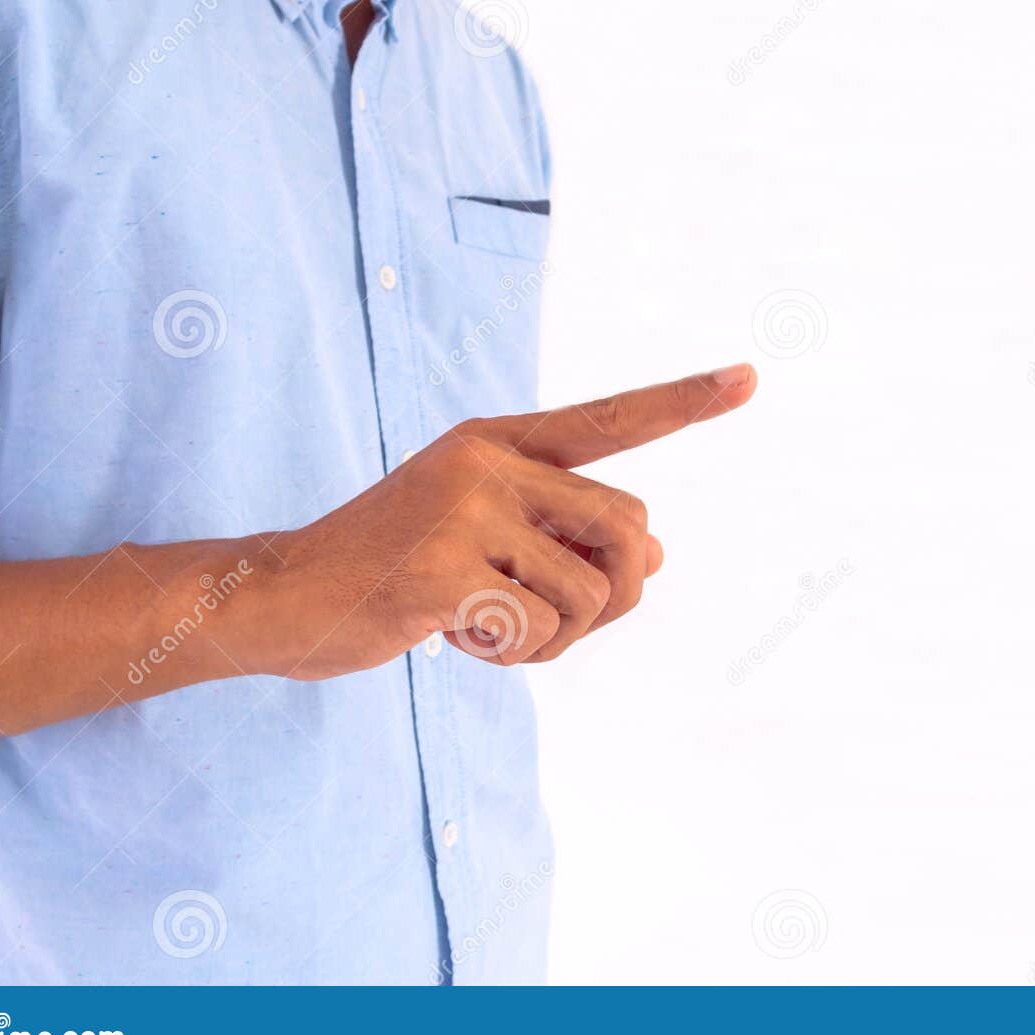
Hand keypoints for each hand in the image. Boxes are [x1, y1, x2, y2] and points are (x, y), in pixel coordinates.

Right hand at [269, 364, 757, 676]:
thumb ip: (565, 533)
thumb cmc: (395, 568)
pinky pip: (541, 631)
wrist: (283, 597)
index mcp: (498, 440)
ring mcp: (463, 510)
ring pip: (592, 592)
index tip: (751, 377)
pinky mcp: (442, 570)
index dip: (685, 402)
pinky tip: (456, 640)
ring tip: (492, 629)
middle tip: (553, 618)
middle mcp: (487, 460)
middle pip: (628, 527)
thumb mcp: (485, 540)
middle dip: (615, 594)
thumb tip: (659, 553)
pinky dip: (514, 657)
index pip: (609, 419)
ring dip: (558, 638)